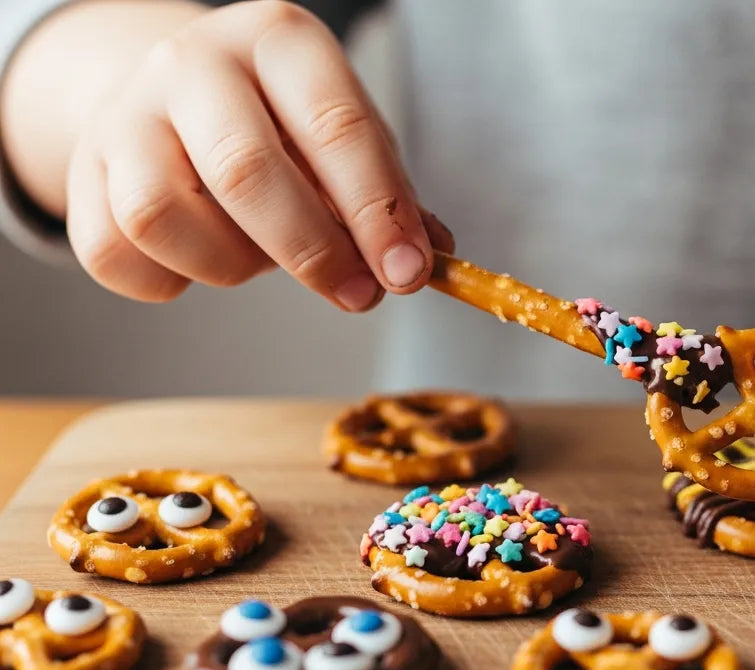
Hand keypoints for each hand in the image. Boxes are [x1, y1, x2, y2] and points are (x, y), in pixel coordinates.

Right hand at [64, 0, 431, 309]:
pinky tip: (201, 261)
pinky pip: (113, 251)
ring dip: (230, 264)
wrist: (174, 92)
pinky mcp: (81, 170)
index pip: (333, 125)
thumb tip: (423, 256)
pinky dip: (167, 280)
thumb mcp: (345, 135)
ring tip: (261, 259)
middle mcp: (191, 61)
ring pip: (161, 213)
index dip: (376, 209)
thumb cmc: (281, 123)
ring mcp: (124, 113)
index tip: (407, 272)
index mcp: (277, 40)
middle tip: (358, 294)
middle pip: (245, 171)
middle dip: (314, 250)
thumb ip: (387, 193)